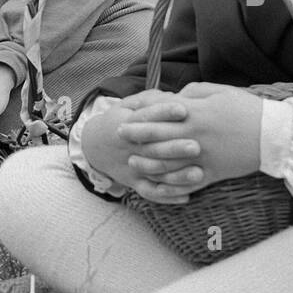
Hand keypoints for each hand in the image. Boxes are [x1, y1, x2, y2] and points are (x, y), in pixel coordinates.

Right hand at [77, 92, 194, 195]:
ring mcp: (130, 166)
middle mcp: (128, 146)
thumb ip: (150, 99)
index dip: (164, 112)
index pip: (146, 116)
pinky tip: (186, 196)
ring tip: (198, 174)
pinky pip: (148, 192)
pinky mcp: (133, 182)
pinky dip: (166, 196)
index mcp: (126, 122)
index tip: (184, 110)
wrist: (94, 144)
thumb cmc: (120, 120)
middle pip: (152, 147)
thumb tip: (175, 96)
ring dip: (176, 176)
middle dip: (174, 148)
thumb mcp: (128, 104)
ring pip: (153, 173)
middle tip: (196, 147)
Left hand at [120, 83, 263, 193]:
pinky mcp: (213, 173)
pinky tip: (159, 184)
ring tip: (133, 162)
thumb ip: (195, 93)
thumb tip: (178, 97)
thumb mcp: (219, 92)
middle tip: (118, 136)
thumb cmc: (247, 109)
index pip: (159, 113)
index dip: (140, 114)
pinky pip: (187, 181)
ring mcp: (202, 157)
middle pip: (157, 137)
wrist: (274, 136)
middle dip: (136, 136)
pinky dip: (171, 184)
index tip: (125, 114)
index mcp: (195, 112)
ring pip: (168, 162)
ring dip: (147, 162)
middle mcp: (194, 135)